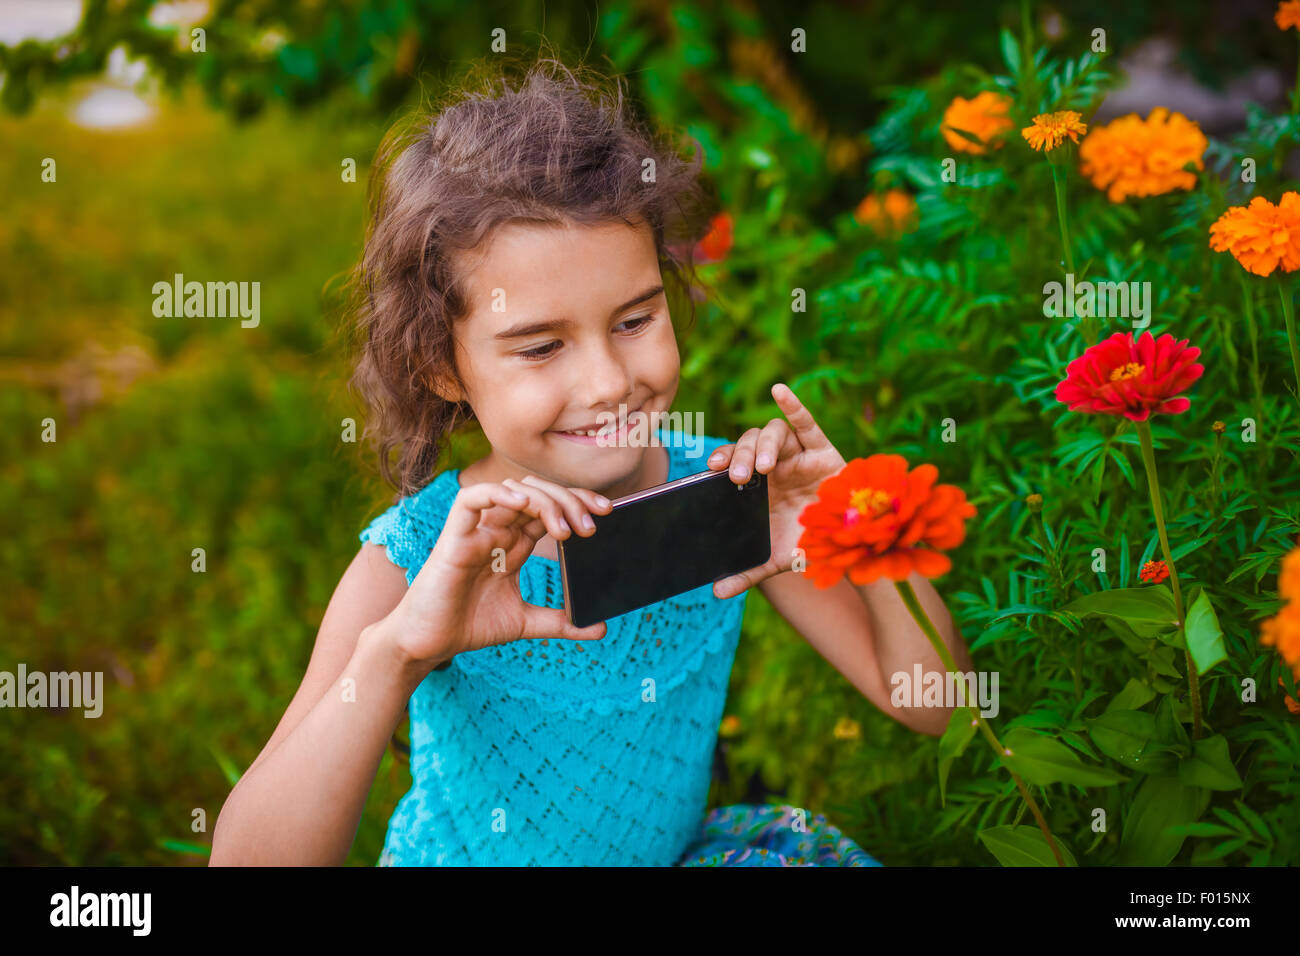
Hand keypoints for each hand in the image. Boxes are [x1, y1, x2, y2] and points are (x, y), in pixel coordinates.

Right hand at [388, 475, 612, 670]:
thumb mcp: (526, 623)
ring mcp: (476, 531)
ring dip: (544, 501)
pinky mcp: (453, 539)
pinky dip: (498, 493)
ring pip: (512, 491)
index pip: (550, 508)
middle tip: (591, 524)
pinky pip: (471, 499)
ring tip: (565, 529)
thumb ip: (562, 622)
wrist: (428, 644)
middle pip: (537, 494)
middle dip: (569, 500)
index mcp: (513, 543)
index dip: (577, 503)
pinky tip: (522, 503)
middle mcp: (497, 530)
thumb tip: (601, 627)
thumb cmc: (469, 625)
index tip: (606, 513)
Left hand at [706, 383, 846, 598]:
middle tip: (737, 476)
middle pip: (751, 444)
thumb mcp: (773, 560)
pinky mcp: (824, 451)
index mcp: (758, 484)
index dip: (722, 458)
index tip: (710, 467)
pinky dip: (794, 406)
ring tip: (762, 467)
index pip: (734, 461)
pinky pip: (808, 424)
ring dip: (764, 444)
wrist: (849, 546)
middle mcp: (776, 464)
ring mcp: (799, 455)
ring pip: (775, 433)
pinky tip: (780, 392)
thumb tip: (716, 591)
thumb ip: (746, 572)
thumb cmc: (808, 544)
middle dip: (741, 454)